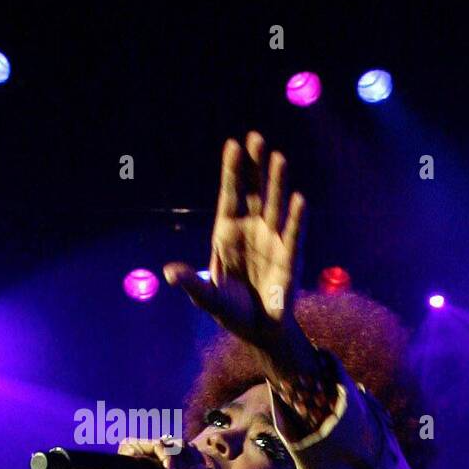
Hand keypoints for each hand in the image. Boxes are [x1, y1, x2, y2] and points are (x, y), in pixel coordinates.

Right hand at [105, 437, 214, 468]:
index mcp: (177, 467)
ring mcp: (151, 450)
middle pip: (190, 448)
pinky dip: (170, 460)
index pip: (197, 454)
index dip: (202, 464)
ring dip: (182, 467)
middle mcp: (164, 456)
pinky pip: (162, 445)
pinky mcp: (138, 446)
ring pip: (179, 445)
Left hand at [164, 131, 305, 351]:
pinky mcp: (290, 258)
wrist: (258, 330)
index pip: (230, 195)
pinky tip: (299, 199)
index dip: (232, 171)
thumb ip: (192, 283)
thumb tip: (169, 273)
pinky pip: (294, 234)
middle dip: (255, 166)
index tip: (233, 144)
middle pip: (254, 192)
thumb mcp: (206, 298)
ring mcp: (272, 240)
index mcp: (227, 233)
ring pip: (275, 206)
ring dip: (277, 182)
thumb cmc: (230, 310)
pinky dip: (296, 218)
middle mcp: (251, 230)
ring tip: (278, 157)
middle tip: (256, 138)